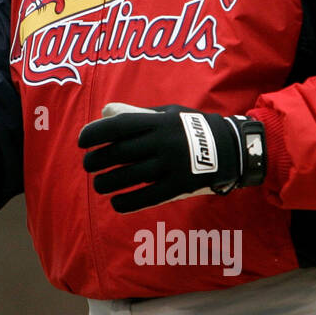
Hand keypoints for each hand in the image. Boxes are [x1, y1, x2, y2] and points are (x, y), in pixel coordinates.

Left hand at [77, 103, 264, 212]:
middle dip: (96, 161)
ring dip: (107, 182)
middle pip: (119, 154)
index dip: (95, 133)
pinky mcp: (181, 186)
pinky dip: (127, 202)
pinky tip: (116, 203)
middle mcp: (164, 141)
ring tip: (99, 184)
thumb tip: (104, 112)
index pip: (117, 126)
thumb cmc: (192, 128)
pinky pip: (148, 197)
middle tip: (88, 166)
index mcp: (158, 121)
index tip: (81, 142)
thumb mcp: (168, 114)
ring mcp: (173, 165)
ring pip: (129, 177)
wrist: (233, 148)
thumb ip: (136, 114)